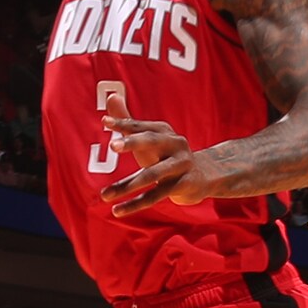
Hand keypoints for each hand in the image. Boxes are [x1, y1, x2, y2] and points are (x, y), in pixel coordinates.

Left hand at [97, 118, 215, 211]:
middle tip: (113, 145)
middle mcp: (175, 145)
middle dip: (133, 142)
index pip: (141, 126)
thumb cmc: (167, 156)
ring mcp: (181, 165)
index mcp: (164, 131)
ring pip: (151, 175)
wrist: (202, 177)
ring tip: (104, 195)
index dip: (123, 123)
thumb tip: (111, 97)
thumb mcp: (149, 140)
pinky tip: (117, 210)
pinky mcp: (183, 185)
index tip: (105, 122)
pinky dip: (135, 204)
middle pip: (152, 141)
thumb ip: (129, 121)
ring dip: (126, 186)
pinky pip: (156, 196)